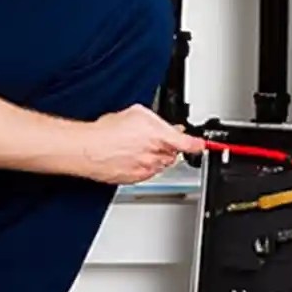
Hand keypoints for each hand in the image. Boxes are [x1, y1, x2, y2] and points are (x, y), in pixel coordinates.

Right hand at [77, 105, 205, 184]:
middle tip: (156, 138)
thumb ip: (157, 120)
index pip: (189, 144)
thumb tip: (166, 125)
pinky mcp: (135, 179)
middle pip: (174, 154)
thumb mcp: (138, 113)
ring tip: (137, 146)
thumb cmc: (108, 131)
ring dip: (155, 156)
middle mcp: (156, 156)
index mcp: (161, 138)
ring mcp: (146, 169)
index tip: (202, 145)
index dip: (198, 145)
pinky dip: (143, 165)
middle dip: (169, 146)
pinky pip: (146, 173)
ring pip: (160, 164)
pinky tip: (129, 155)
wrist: (90, 149)